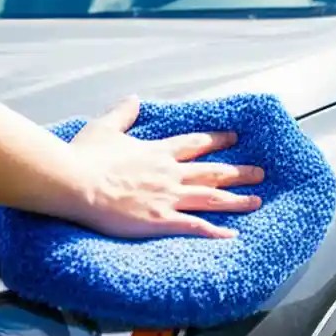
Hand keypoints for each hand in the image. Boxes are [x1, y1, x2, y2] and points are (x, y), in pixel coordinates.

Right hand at [61, 96, 262, 238]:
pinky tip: (233, 235)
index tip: (234, 138)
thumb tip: (133, 100)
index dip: (216, 141)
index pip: (194, 144)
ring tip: (257, 201)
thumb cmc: (84, 158)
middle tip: (259, 172)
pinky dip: (216, 231)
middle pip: (212, 172)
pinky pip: (195, 226)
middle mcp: (169, 173)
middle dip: (238, 172)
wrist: (75, 182)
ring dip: (236, 200)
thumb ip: (122, 114)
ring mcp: (168, 197)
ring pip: (212, 197)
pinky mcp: (161, 220)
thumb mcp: (104, 128)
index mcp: (156, 152)